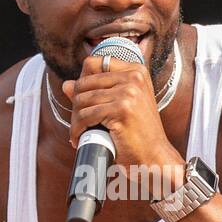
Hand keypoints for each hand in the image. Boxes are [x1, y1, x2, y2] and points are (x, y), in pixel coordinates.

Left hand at [61, 52, 181, 180]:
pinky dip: (77, 129)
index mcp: (136, 71)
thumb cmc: (139, 134)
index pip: (92, 63)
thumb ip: (96, 92)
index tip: (81, 101)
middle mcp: (133, 77)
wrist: (155, 157)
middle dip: (75, 105)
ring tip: (79, 132)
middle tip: (78, 123)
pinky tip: (79, 138)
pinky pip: (85, 116)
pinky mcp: (122, 109)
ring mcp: (128, 92)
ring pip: (82, 100)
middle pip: (84, 83)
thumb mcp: (121, 106)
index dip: (81, 82)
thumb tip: (67, 84)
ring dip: (75, 120)